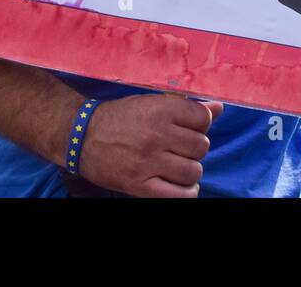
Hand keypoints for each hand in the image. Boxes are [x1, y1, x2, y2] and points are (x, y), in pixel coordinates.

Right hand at [78, 94, 222, 197]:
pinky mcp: (139, 185)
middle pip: (201, 146)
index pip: (203, 119)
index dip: (199, 124)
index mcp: (159, 110)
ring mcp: (148, 162)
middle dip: (194, 147)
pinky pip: (179, 195)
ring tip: (177, 165)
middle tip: (179, 147)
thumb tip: (219, 108)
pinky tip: (180, 185)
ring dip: (190, 170)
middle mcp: (156, 135)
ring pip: (193, 171)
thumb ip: (185, 106)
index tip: (188, 127)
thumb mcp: (150, 103)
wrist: (82, 136)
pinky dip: (186, 192)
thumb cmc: (119, 117)